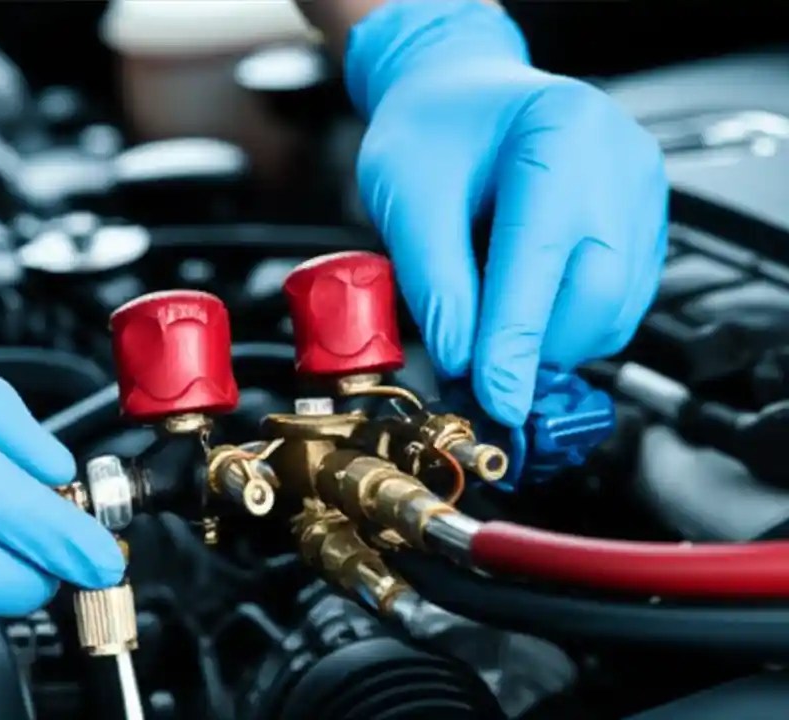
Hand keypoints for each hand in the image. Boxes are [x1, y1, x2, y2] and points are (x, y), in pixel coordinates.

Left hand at [346, 0, 667, 425]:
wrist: (460, 95)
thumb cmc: (432, 132)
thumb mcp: (406, 198)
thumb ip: (435, 283)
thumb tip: (463, 361)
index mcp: (560, 133)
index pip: (540, 259)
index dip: (514, 341)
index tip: (494, 399)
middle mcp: (619, 160)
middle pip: (595, 294)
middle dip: (533, 348)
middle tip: (475, 370)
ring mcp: (642, 191)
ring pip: (614, 310)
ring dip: (551, 340)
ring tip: (490, 313)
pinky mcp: (646, 222)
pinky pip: (619, 301)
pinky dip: (569, 322)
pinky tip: (524, 298)